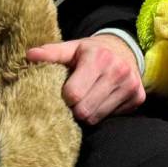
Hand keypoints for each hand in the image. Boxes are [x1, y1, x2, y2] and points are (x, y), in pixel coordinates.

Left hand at [26, 36, 143, 124]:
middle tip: (75, 100)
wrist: (124, 49)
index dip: (64, 97)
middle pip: (85, 110)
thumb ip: (51, 53)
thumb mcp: (72, 48)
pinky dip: (104, 112)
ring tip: (87, 99)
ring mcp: (130, 85)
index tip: (64, 92)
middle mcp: (118, 70)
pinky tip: (103, 99)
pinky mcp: (138, 97)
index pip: (73, 95)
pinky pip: (112, 118)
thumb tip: (29, 56)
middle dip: (75, 109)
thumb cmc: (91, 52)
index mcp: (99, 58)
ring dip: (88, 113)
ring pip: (97, 118)